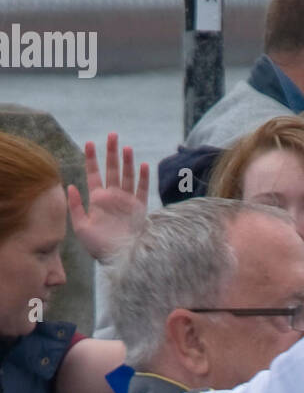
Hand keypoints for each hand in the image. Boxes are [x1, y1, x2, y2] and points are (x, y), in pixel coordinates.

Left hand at [67, 134, 149, 263]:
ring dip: (127, 161)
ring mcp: (127, 201)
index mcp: (97, 199)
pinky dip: (143, 177)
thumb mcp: (81, 227)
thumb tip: (70, 186)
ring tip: (126, 147)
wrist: (119, 258)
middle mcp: (113, 196)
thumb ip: (75, 207)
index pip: (93, 174)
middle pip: (112, 169)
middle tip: (112, 135)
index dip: (91, 159)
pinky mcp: (139, 207)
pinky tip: (143, 165)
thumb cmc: (99, 246)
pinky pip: (142, 189)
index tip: (89, 143)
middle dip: (111, 152)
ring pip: (127, 176)